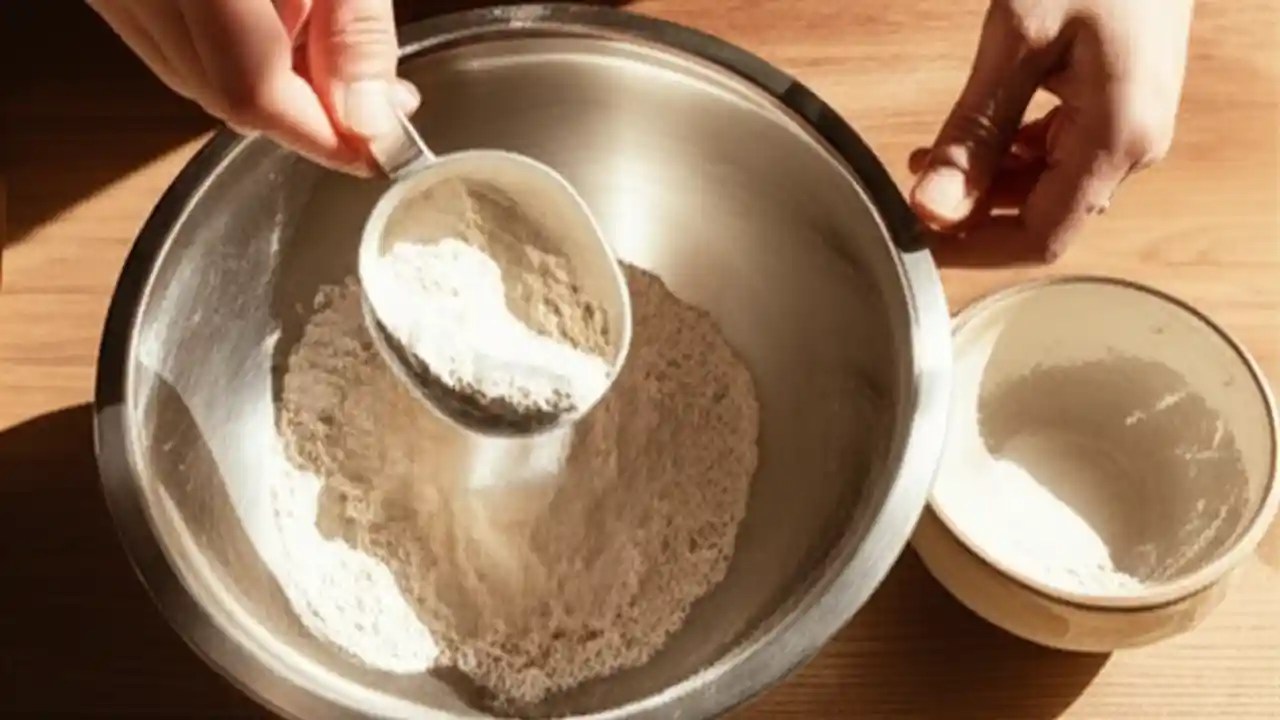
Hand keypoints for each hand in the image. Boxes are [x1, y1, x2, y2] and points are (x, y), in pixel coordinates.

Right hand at [87, 0, 419, 175]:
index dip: (324, 137)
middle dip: (309, 117)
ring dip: (272, 90)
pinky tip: (282, 32)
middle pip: (222, 96)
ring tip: (342, 64)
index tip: (382, 153)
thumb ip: (356, 30)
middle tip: (381, 107)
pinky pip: (168, 43)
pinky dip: (230, 56)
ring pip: (192, 77)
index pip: (253, 95)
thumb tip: (371, 121)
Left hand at [910, 0, 1193, 259]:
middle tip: (907, 194)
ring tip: (923, 160)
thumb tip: (931, 209)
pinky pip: (1057, 153)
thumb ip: (974, 132)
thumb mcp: (1020, 39)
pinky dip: (1006, 155)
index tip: (914, 237)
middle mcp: (1134, 146)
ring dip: (983, 184)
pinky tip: (963, 140)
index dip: (972, 249)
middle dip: (971, 215)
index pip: (1042, 238)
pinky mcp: (1118, 106)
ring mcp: (1130, 127)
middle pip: (1043, 217)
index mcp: (1119, 139)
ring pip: (1046, 187)